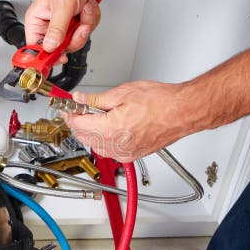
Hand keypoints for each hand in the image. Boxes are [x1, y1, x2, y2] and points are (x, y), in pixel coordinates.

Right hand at [24, 0, 107, 61]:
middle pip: (59, 46)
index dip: (45, 55)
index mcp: (37, 19)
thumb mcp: (62, 7)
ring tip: (83, 10)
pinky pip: (85, 31)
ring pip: (75, 40)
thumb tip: (49, 48)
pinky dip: (90, 19)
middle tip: (77, 26)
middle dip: (74, 36)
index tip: (56, 60)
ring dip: (84, 25)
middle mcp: (49, 22)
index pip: (35, 46)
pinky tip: (86, 7)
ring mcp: (65, 23)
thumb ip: (56, 31)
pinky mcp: (77, 21)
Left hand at [61, 82, 192, 161]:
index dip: (70, 113)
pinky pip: (109, 151)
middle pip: (84, 138)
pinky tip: (107, 127)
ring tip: (94, 116)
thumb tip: (80, 99)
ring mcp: (125, 154)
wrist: (182, 112)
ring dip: (89, 133)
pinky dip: (103, 140)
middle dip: (78, 123)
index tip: (67, 106)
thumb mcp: (122, 93)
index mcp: (110, 130)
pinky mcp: (132, 155)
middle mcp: (116, 146)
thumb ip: (96, 99)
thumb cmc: (160, 102)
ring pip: (95, 146)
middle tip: (78, 108)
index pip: (78, 124)